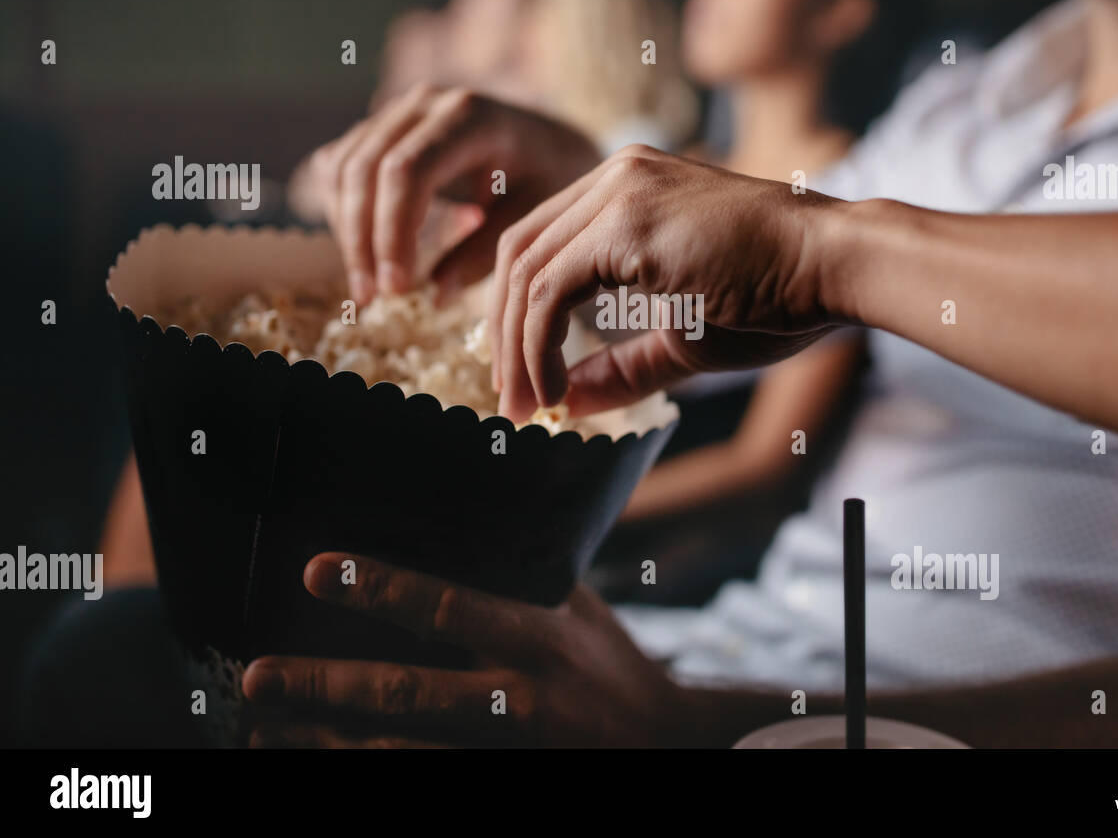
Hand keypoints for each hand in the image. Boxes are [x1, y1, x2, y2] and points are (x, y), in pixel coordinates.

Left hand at [241, 553, 694, 746]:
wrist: (667, 750)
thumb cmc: (613, 668)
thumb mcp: (578, 610)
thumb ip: (522, 578)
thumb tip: (464, 528)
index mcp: (536, 639)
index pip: (448, 608)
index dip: (382, 589)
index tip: (315, 570)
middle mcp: (517, 699)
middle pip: (408, 695)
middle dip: (326, 687)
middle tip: (255, 677)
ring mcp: (508, 753)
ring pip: (405, 754)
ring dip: (330, 744)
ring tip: (265, 733)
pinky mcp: (503, 785)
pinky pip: (427, 783)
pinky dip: (374, 773)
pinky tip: (322, 762)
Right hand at [303, 84, 598, 303]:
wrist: (550, 143)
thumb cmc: (547, 181)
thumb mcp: (531, 218)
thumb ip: (485, 254)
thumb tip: (434, 295)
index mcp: (469, 117)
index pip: (407, 172)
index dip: (392, 233)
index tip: (396, 288)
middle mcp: (426, 103)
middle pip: (365, 169)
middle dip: (362, 239)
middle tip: (372, 297)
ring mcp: (399, 110)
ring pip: (343, 167)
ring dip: (347, 230)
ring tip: (370, 286)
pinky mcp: (381, 126)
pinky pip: (340, 166)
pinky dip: (343, 211)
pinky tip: (367, 253)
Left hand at [478, 144, 857, 420]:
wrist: (834, 263)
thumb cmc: (776, 297)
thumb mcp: (681, 337)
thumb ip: (619, 366)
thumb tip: (564, 402)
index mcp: (626, 188)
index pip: (541, 245)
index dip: (517, 316)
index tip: (523, 376)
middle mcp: (614, 176)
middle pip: (518, 252)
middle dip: (502, 334)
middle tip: (510, 399)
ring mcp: (619, 192)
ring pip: (525, 272)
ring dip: (515, 349)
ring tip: (527, 405)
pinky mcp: (627, 223)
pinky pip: (549, 290)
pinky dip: (536, 345)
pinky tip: (552, 387)